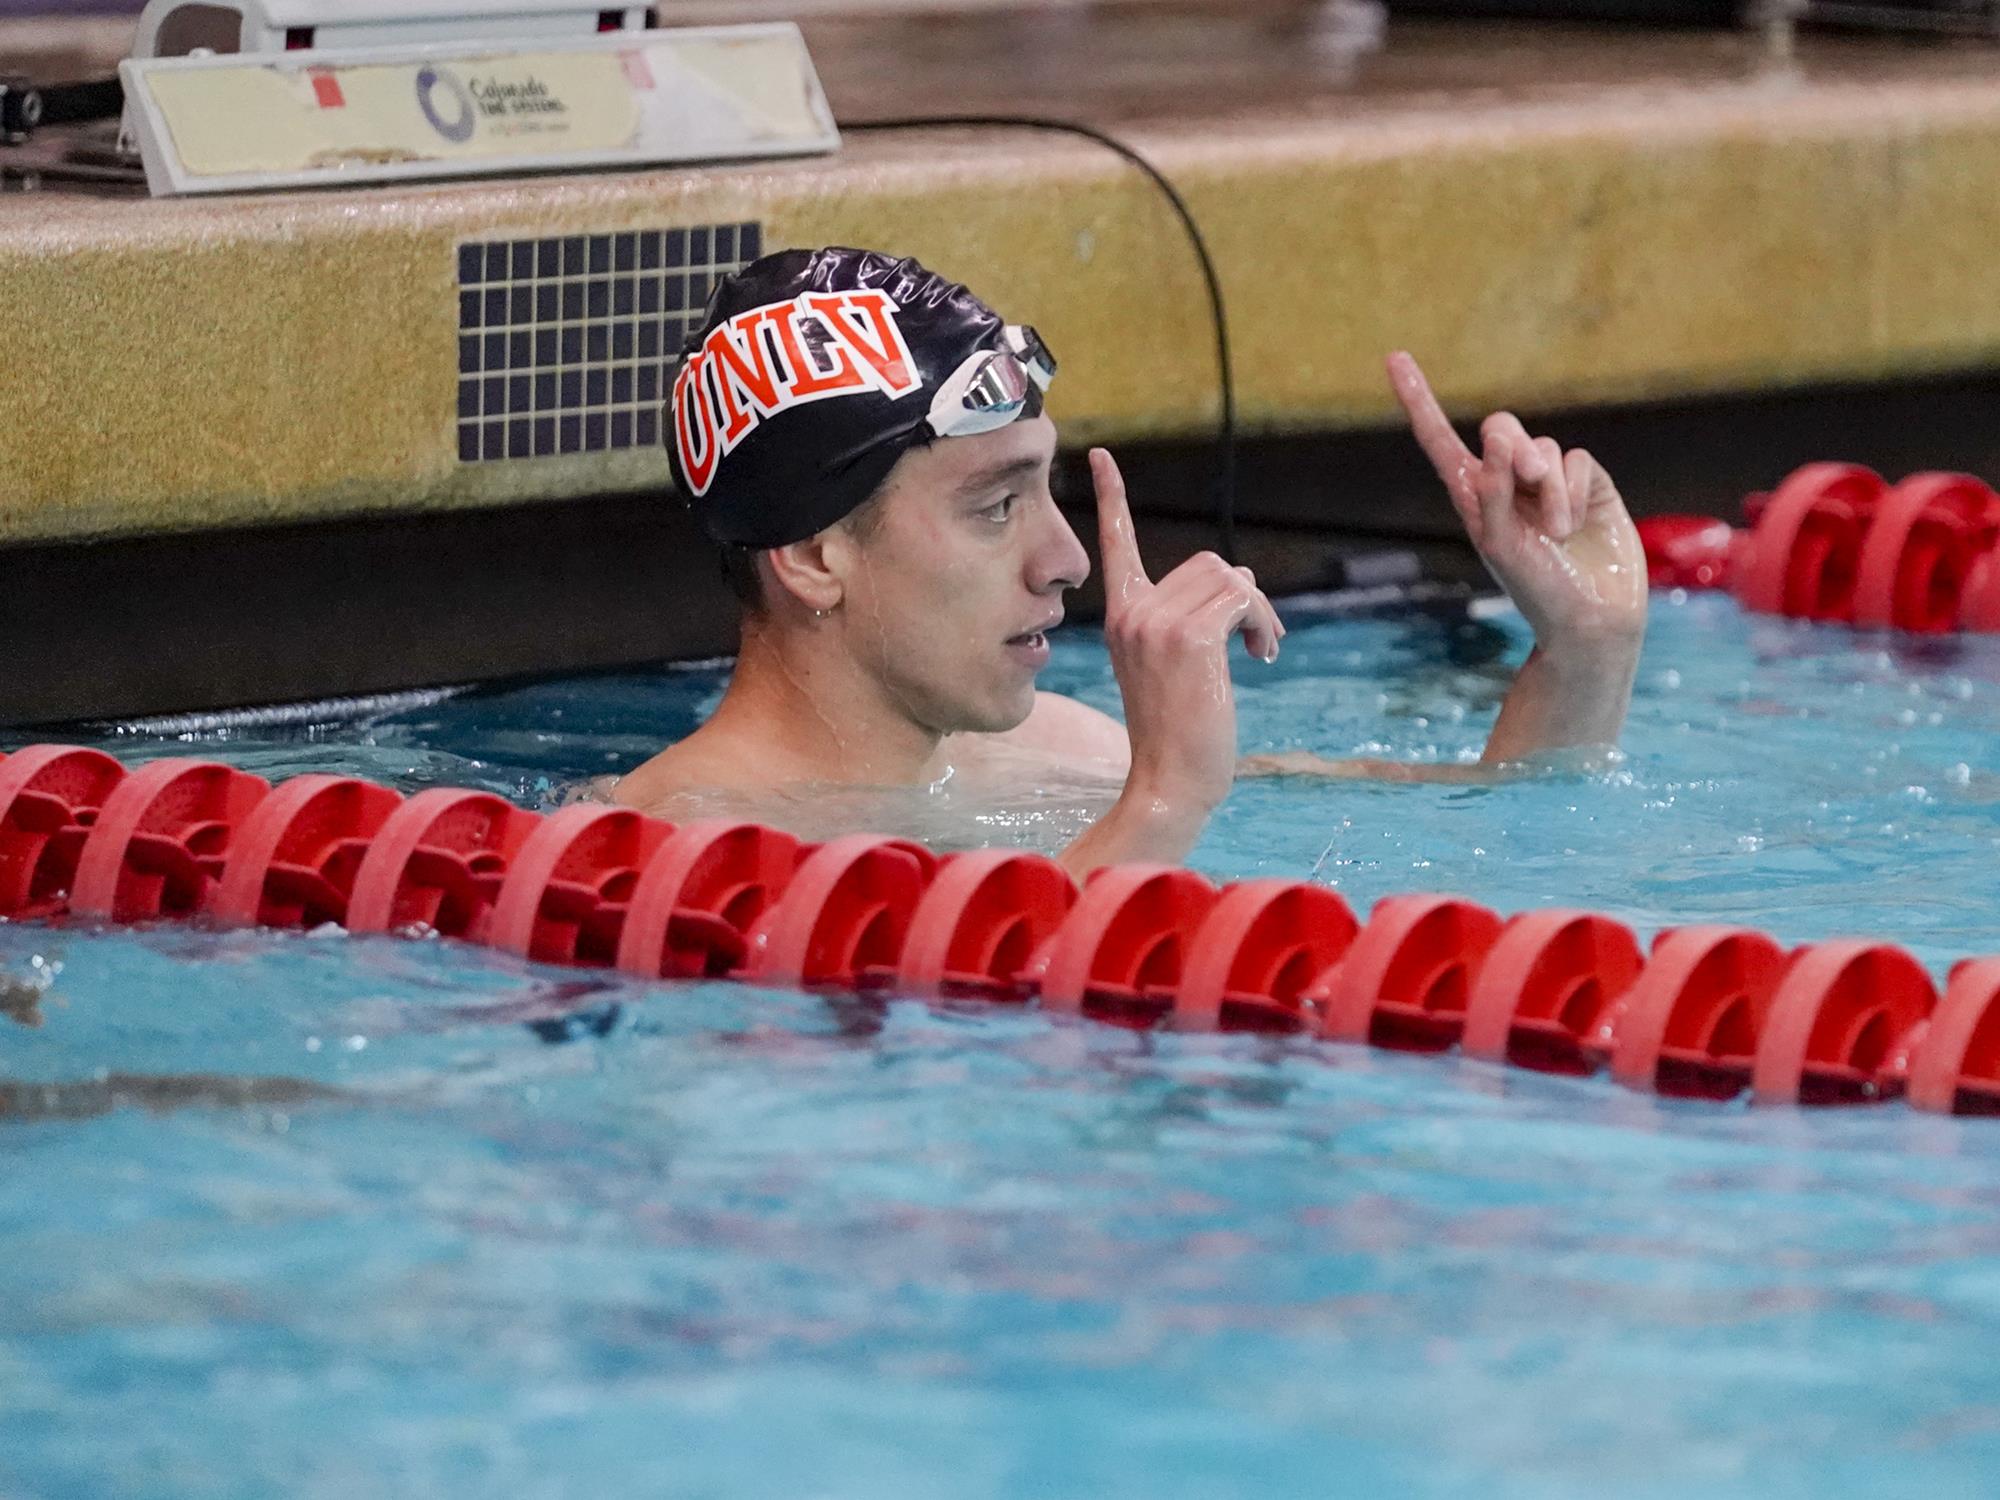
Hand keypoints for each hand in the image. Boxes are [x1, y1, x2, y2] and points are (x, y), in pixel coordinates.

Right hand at [1092, 447, 1283, 814]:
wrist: (1170, 781)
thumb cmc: (1178, 734)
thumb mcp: (1174, 666)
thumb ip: (1191, 617)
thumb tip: (1241, 578)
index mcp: (1120, 615)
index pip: (1116, 543)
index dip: (1111, 497)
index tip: (1101, 455)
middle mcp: (1131, 610)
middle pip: (1207, 563)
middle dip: (1242, 596)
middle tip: (1258, 640)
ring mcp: (1156, 621)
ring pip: (1231, 579)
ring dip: (1259, 612)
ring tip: (1261, 651)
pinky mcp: (1189, 635)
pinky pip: (1243, 598)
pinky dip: (1263, 622)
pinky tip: (1262, 655)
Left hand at [1388, 351, 1645, 647]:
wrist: (1592, 617)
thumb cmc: (1536, 589)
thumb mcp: (1501, 543)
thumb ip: (1494, 489)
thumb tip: (1495, 435)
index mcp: (1473, 497)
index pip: (1438, 440)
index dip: (1419, 399)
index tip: (1394, 357)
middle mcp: (1508, 483)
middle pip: (1502, 427)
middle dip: (1514, 447)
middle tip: (1529, 477)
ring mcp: (1550, 482)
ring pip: (1545, 448)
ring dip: (1551, 489)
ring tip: (1556, 530)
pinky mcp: (1589, 484)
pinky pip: (1579, 459)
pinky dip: (1575, 490)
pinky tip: (1577, 523)